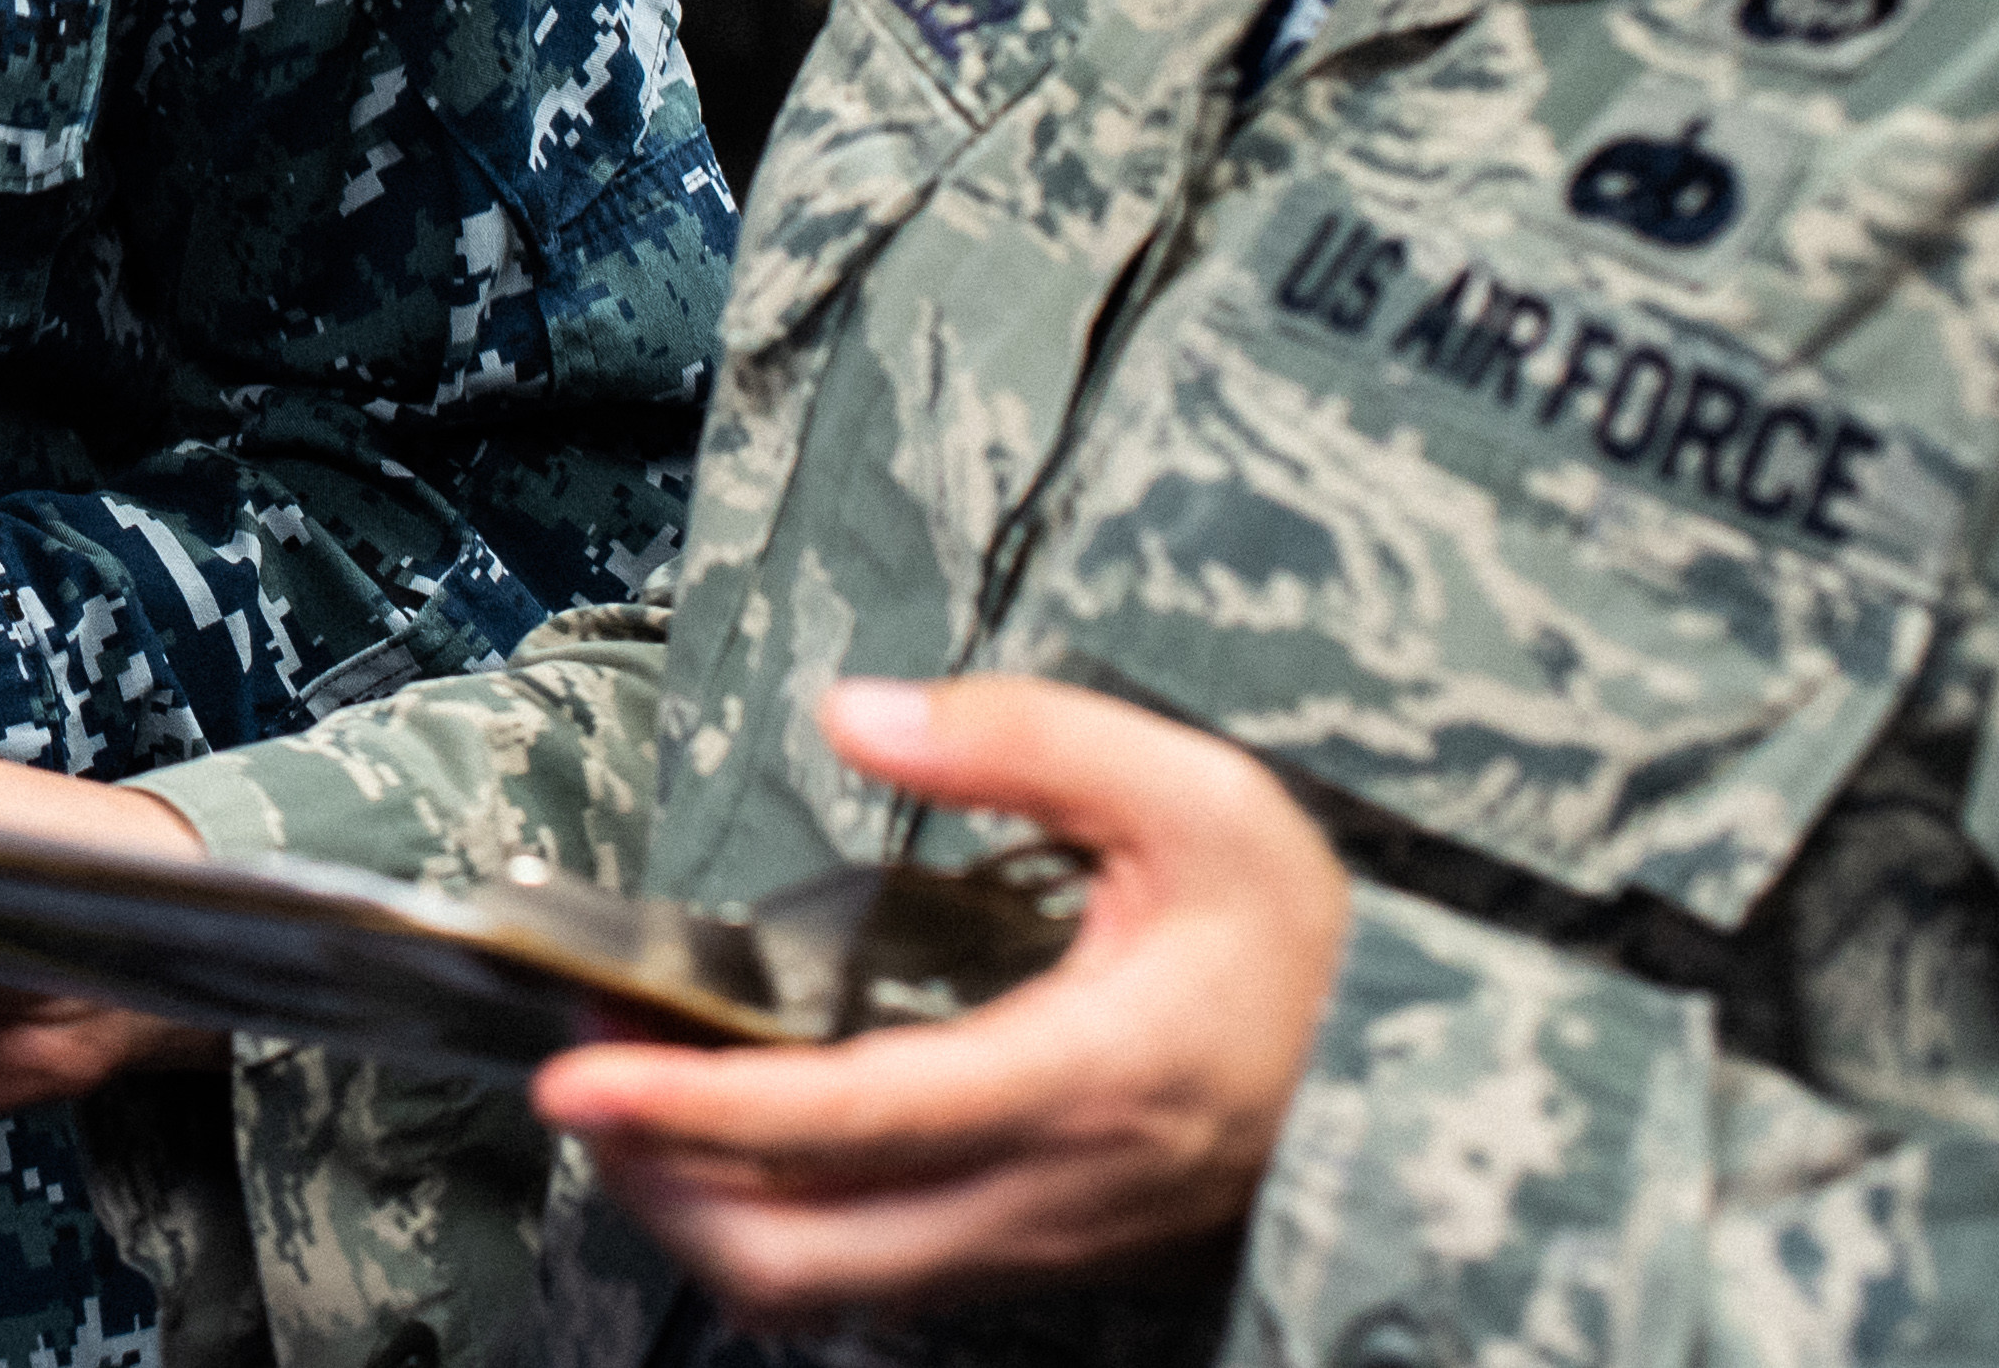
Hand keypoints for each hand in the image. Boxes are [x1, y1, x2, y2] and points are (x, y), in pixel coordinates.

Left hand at [530, 675, 1352, 1324]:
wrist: (1417, 1063)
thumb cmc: (1303, 935)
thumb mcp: (1194, 795)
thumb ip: (1023, 739)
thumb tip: (858, 711)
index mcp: (1078, 1080)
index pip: (845, 1120)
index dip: (695, 1107)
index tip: (580, 1071)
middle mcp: (1046, 1192)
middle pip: (799, 1254)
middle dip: (660, 1181)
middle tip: (584, 1073)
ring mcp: (1038, 1241)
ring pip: (825, 1286)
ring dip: (704, 1211)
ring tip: (638, 1098)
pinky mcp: (1033, 1252)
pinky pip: (872, 1275)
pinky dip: (775, 1219)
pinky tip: (737, 1132)